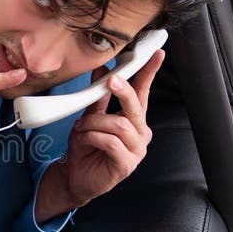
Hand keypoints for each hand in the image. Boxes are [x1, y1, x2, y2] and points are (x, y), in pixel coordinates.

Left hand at [36, 50, 164, 220]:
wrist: (75, 177)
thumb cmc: (85, 148)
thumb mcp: (89, 117)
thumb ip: (98, 96)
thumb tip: (101, 69)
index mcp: (133, 119)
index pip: (143, 92)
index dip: (149, 73)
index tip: (156, 54)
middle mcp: (139, 133)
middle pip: (136, 106)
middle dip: (123, 91)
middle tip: (111, 80)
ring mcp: (136, 150)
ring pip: (119, 124)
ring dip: (95, 123)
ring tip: (81, 128)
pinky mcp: (127, 164)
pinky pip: (111, 142)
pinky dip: (93, 137)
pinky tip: (85, 140)